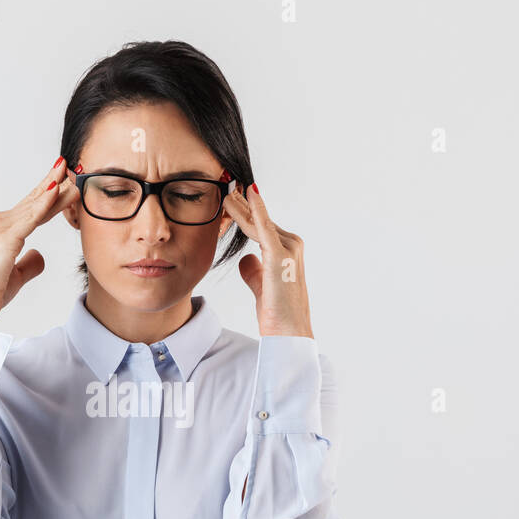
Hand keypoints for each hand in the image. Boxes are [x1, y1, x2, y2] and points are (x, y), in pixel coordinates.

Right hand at [0, 156, 79, 327]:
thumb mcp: (15, 276)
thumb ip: (28, 264)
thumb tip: (39, 255)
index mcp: (3, 230)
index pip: (32, 207)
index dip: (49, 193)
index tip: (64, 180)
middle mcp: (1, 223)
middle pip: (35, 200)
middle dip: (55, 183)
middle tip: (72, 167)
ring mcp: (2, 228)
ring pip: (36, 205)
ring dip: (56, 189)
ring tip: (73, 175)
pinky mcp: (6, 238)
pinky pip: (30, 218)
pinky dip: (44, 203)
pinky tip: (56, 191)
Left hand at [221, 182, 312, 337]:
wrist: (289, 332)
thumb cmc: (278, 314)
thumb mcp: (262, 287)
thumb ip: (254, 270)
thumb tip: (245, 258)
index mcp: (287, 251)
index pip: (262, 227)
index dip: (246, 213)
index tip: (232, 200)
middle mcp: (291, 245)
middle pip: (261, 220)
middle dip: (243, 204)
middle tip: (227, 186)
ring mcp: (288, 249)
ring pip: (258, 222)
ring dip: (242, 205)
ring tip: (226, 190)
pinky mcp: (279, 256)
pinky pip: (264, 228)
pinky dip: (256, 210)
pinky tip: (248, 194)